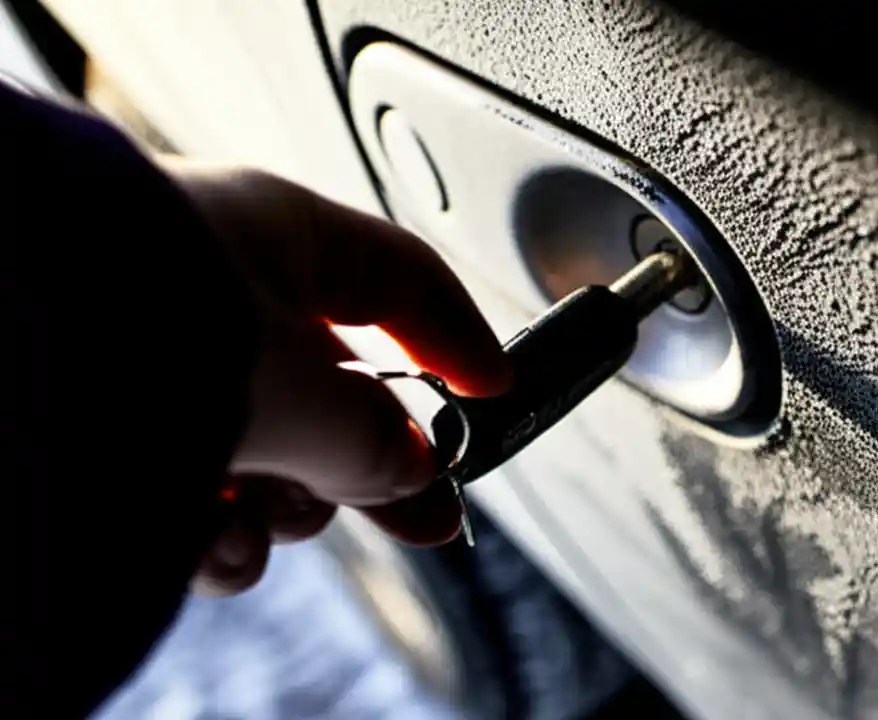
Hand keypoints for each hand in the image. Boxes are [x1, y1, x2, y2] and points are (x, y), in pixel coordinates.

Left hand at [160, 157, 512, 595]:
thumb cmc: (142, 326)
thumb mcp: (301, 393)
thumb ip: (373, 439)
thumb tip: (411, 474)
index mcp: (281, 235)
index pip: (405, 278)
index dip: (462, 338)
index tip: (498, 392)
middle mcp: (224, 283)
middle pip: (340, 384)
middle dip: (372, 461)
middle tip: (425, 517)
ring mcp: (170, 347)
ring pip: (274, 442)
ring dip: (285, 501)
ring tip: (260, 526)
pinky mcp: (115, 413)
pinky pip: (202, 473)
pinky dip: (216, 521)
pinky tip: (208, 544)